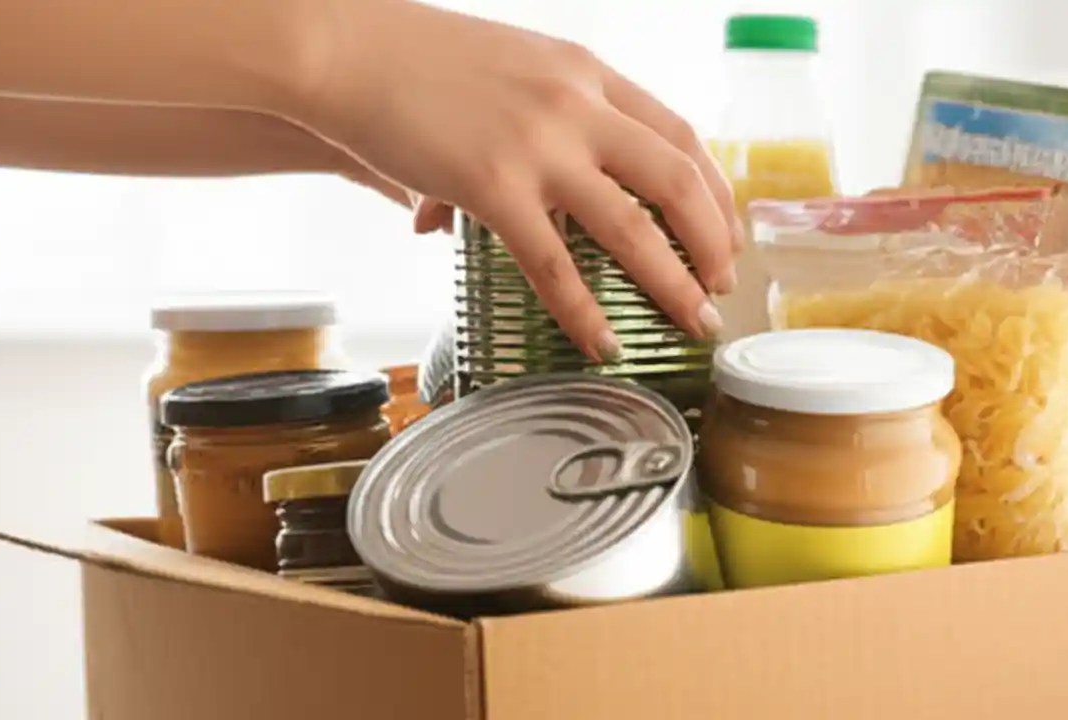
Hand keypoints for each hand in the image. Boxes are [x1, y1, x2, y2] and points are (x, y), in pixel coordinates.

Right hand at [294, 0, 740, 359]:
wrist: (345, 47)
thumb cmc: (415, 60)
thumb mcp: (504, 73)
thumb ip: (531, 131)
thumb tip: (517, 196)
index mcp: (587, 72)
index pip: (679, 134)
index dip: (713, 191)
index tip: (723, 231)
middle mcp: (577, 104)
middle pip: (677, 179)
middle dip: (712, 241)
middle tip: (721, 287)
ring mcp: (539, 145)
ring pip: (633, 227)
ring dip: (673, 282)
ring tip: (694, 322)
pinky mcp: (492, 186)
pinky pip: (555, 265)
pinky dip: (585, 314)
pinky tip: (603, 344)